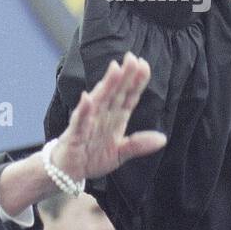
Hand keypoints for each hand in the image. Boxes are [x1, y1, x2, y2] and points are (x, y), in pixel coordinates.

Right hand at [52, 52, 166, 180]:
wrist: (67, 172)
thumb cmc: (92, 157)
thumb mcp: (120, 153)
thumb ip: (139, 144)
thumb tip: (163, 139)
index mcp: (115, 118)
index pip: (128, 97)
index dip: (136, 82)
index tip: (145, 65)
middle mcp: (102, 115)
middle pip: (115, 93)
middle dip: (124, 76)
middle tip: (131, 57)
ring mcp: (88, 122)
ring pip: (99, 100)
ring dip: (106, 85)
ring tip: (114, 69)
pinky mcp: (75, 134)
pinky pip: (80, 121)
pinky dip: (83, 110)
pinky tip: (87, 98)